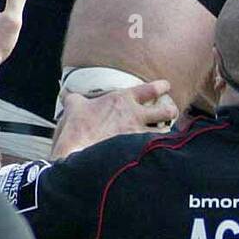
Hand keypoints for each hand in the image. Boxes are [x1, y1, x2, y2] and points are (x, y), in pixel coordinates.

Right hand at [52, 82, 177, 157]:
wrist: (79, 152)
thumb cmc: (77, 128)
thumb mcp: (74, 107)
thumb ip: (75, 98)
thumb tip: (66, 93)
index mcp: (123, 99)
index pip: (152, 88)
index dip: (162, 86)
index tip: (165, 87)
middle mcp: (135, 115)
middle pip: (167, 110)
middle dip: (171, 111)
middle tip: (170, 113)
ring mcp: (138, 134)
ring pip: (165, 131)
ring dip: (166, 132)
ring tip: (164, 134)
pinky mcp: (137, 151)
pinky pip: (156, 148)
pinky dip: (159, 149)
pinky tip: (158, 151)